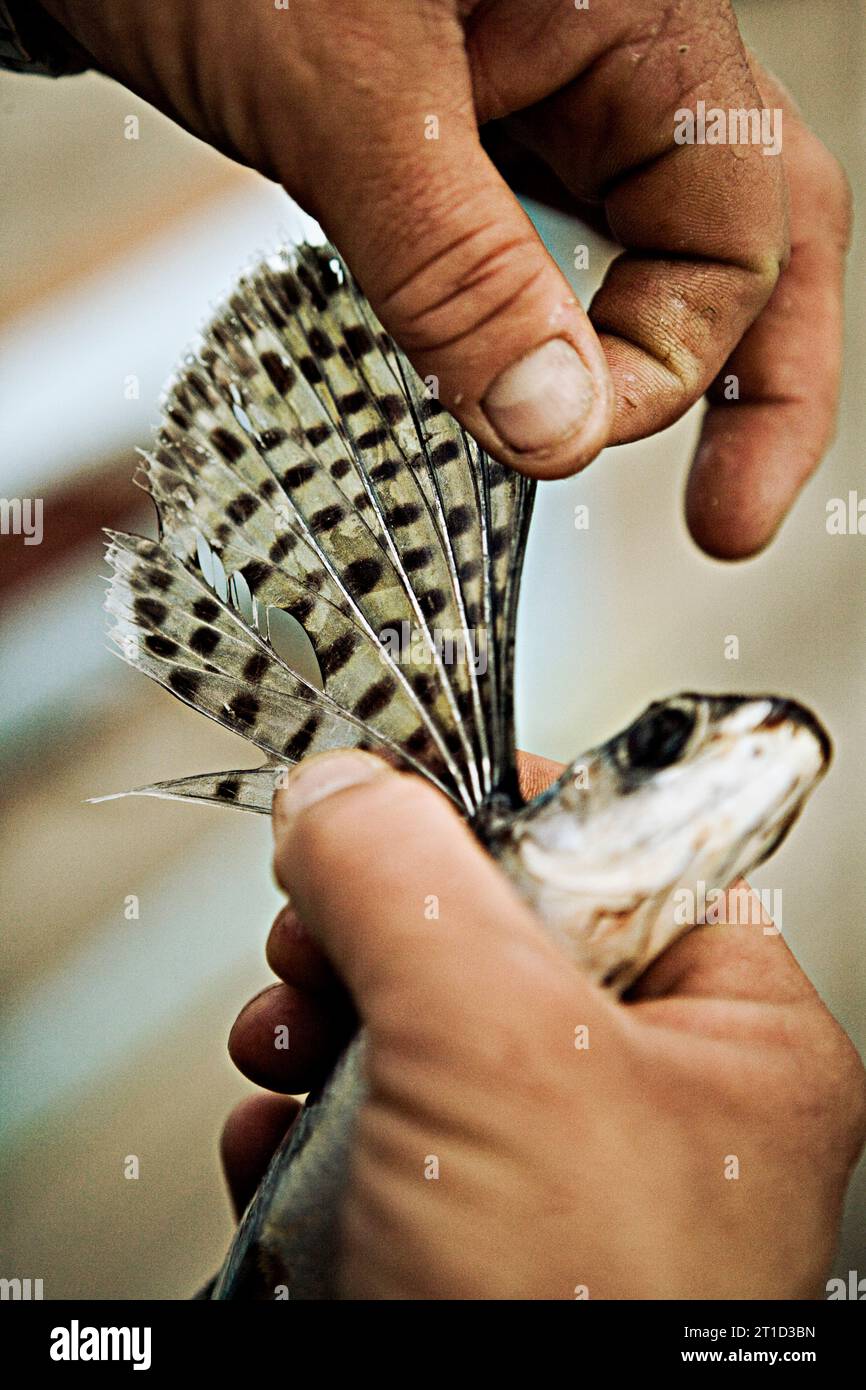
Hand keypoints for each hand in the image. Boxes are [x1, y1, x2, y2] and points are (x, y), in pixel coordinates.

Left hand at [40, 0, 848, 554]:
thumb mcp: (344, 95)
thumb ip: (456, 261)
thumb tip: (556, 424)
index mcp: (635, 19)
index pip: (732, 226)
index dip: (666, 358)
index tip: (558, 436)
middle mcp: (610, 57)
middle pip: (743, 236)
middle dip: (754, 386)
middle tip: (727, 523)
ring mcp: (542, 98)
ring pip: (649, 251)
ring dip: (650, 368)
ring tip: (648, 468)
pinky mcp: (465, 136)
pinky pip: (541, 249)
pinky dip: (542, 332)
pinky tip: (522, 388)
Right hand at [223, 750, 865, 1298]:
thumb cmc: (577, 1329)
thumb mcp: (499, 1048)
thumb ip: (413, 880)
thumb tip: (340, 788)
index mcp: (728, 1038)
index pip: (625, 852)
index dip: (505, 806)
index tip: (403, 791)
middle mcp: (643, 1101)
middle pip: (492, 931)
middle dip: (380, 926)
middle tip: (322, 928)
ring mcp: (539, 1175)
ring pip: (411, 1026)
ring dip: (320, 1019)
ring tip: (286, 1040)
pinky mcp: (449, 1237)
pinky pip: (365, 1127)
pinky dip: (298, 1120)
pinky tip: (275, 1143)